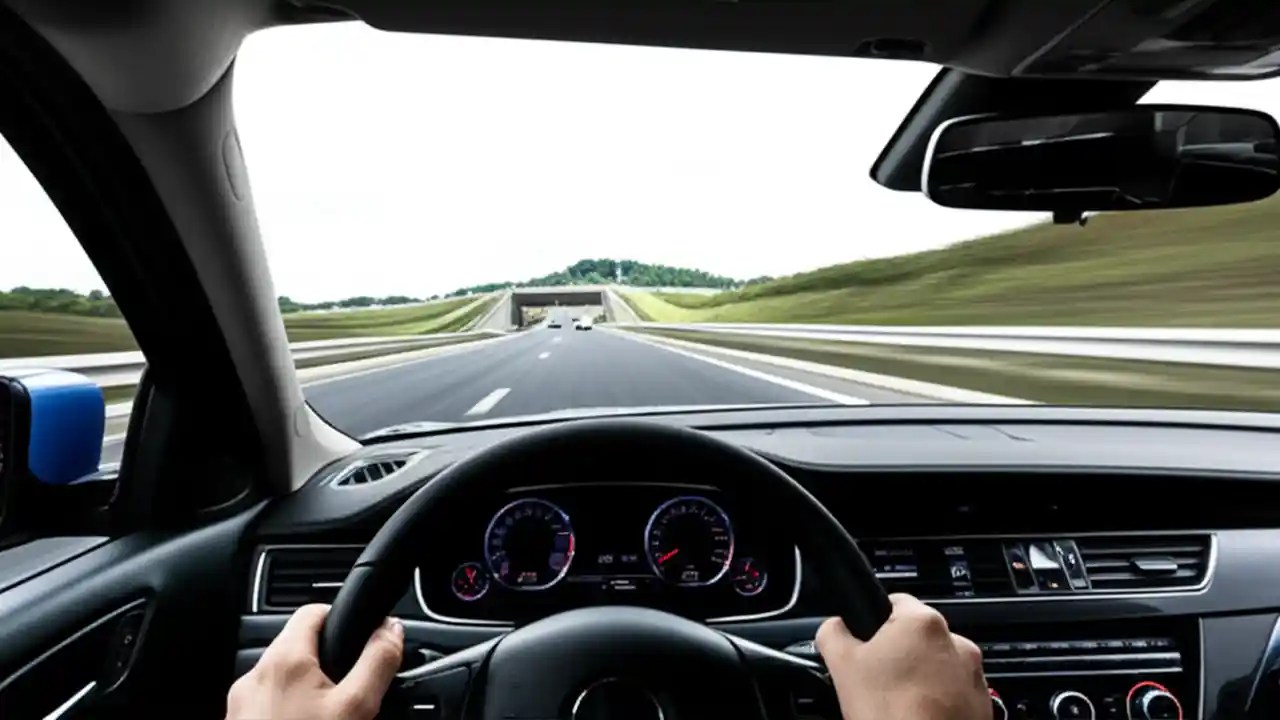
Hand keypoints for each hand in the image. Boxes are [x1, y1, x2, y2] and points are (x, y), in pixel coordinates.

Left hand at [226, 604, 403, 719]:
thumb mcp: (355, 708)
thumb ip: (377, 663)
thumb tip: (392, 630)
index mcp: (285, 659)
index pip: (314, 610)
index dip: (342, 617)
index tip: (362, 637)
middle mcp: (255, 675)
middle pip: (298, 644)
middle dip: (328, 659)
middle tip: (352, 687)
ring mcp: (240, 702)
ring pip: (283, 677)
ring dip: (309, 686)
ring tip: (332, 714)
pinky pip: (269, 703)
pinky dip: (290, 708)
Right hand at [815, 594, 990, 719]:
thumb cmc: (886, 711)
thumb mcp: (840, 664)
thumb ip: (833, 631)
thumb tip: (835, 626)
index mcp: (923, 622)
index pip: (893, 602)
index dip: (873, 625)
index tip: (865, 649)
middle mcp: (957, 642)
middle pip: (917, 637)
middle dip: (899, 655)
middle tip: (877, 681)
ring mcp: (974, 675)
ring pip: (938, 666)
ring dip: (921, 678)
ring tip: (900, 704)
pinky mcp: (983, 705)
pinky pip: (955, 693)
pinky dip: (939, 701)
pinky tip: (919, 717)